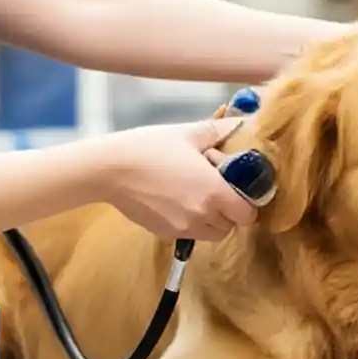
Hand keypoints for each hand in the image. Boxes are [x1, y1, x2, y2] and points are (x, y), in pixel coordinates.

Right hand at [101, 118, 255, 240]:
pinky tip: (174, 200)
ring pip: (210, 233)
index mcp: (214, 192)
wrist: (109, 169)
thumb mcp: (187, 134)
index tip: (237, 189)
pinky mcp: (164, 234)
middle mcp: (202, 216)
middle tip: (215, 188)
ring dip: (211, 220)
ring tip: (195, 195)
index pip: (248, 214)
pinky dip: (189, 222)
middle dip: (228, 211)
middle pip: (231, 227)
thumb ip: (219, 131)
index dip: (247, 203)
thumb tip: (242, 124)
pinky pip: (188, 234)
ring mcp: (182, 228)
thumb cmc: (149, 148)